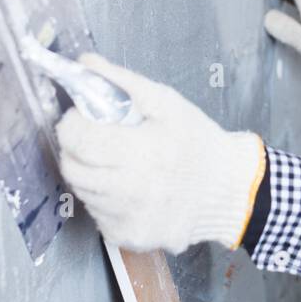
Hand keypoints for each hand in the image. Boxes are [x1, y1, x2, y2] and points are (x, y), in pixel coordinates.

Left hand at [55, 54, 266, 254]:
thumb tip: (84, 64)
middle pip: (72, 168)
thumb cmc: (197, 141)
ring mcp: (128, 219)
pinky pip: (96, 213)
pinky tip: (127, 188)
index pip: (79, 139)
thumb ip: (123, 82)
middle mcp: (131, 191)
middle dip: (76, 148)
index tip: (82, 118)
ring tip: (117, 162)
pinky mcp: (127, 238)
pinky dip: (104, 198)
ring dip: (89, 173)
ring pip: (81, 191)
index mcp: (142, 152)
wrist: (228, 190)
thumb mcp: (167, 102)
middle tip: (97, 138)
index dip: (72, 124)